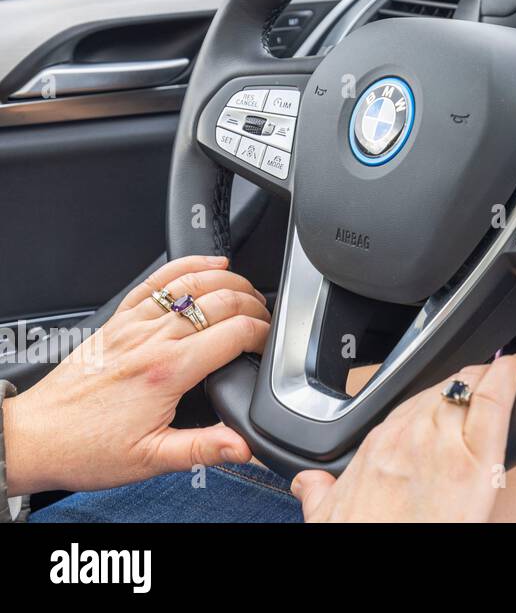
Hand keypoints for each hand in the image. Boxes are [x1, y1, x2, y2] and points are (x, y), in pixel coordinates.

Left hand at [2, 255, 270, 495]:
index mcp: (167, 372)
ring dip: (230, 281)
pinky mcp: (118, 321)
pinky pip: (158, 281)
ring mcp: (134, 325)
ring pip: (194, 283)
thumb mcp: (150, 460)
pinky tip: (210, 265)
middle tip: (266, 321)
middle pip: (221, 301)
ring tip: (249, 293)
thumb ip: (203, 450)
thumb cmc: (85, 448)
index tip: (270, 346)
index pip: (235, 333)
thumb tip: (244, 446)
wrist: (34, 438)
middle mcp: (152, 340)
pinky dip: (188, 266)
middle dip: (256, 305)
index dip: (264, 335)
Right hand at [292, 353, 515, 521]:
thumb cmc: (366, 537)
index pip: (414, 402)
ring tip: (505, 378)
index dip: (439, 395)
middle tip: (486, 385)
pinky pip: (494, 400)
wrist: (383, 568)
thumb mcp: (328, 516)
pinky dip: (508, 378)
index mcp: (377, 445)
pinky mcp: (477, 458)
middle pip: (443, 389)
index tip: (451, 395)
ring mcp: (443, 442)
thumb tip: (309, 483)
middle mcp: (409, 435)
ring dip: (488, 378)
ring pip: (468, 387)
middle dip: (466, 383)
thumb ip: (320, 492)